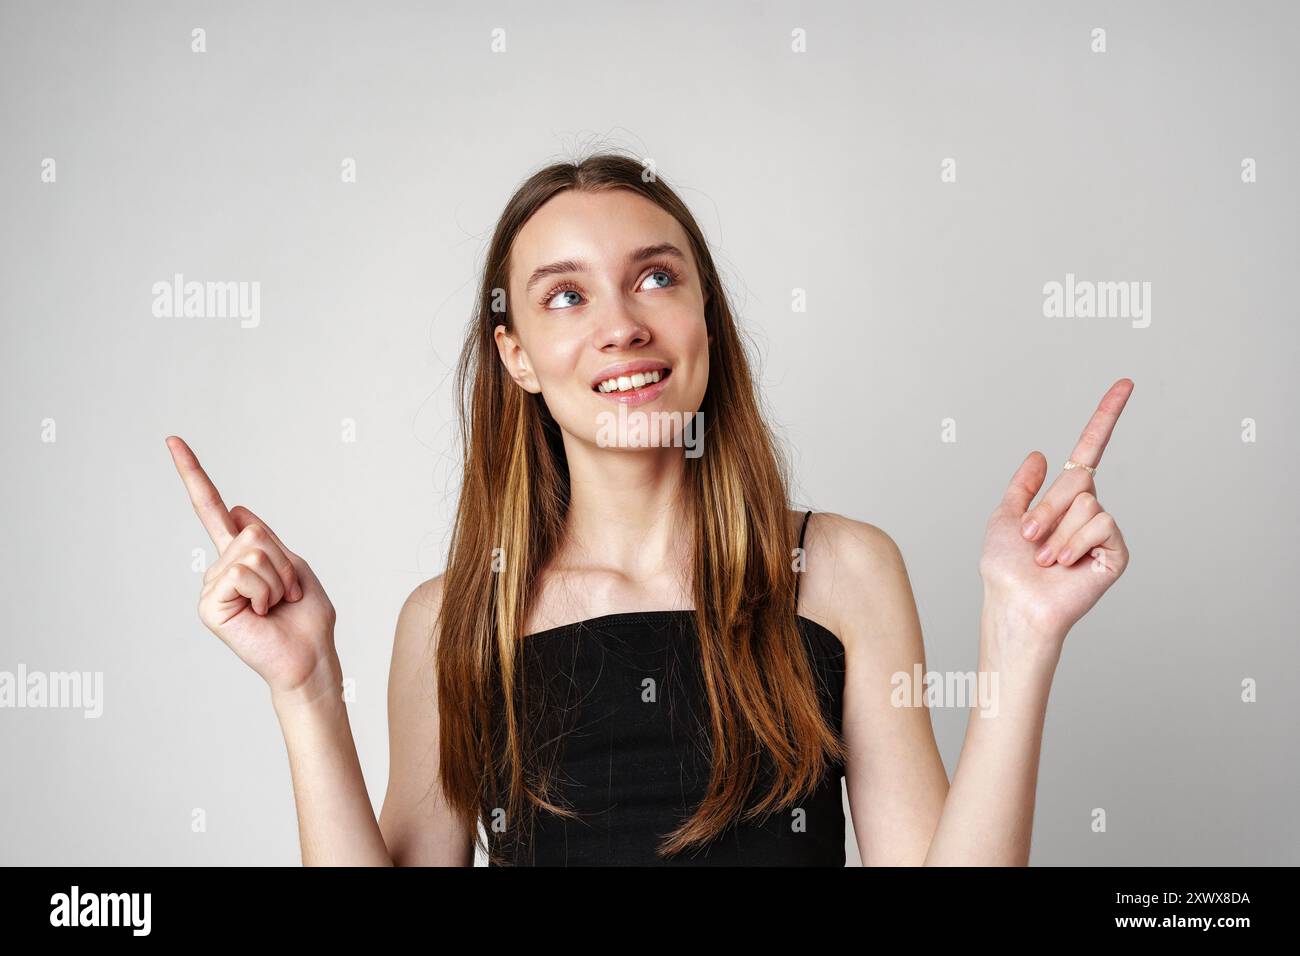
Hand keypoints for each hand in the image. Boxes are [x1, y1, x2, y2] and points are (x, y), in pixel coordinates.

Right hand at [166, 436, 338, 701]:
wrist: (310, 656)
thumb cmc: (306, 618)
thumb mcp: (296, 566)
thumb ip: (268, 539)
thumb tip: (235, 508)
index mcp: (240, 556)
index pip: (211, 508)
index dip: (193, 474)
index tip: (173, 441)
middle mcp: (220, 568)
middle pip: (251, 530)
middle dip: (282, 560)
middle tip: (286, 593)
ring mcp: (213, 586)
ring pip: (251, 551)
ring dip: (278, 578)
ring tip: (275, 605)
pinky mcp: (211, 606)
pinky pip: (243, 573)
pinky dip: (264, 591)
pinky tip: (261, 613)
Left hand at [979, 379, 1133, 641]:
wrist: (1014, 603)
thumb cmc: (1006, 569)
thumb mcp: (1004, 516)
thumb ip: (1022, 486)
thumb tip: (1038, 454)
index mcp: (1063, 499)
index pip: (1090, 449)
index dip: (1105, 416)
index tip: (1125, 383)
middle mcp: (1087, 510)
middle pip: (1078, 479)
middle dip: (1045, 508)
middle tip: (1031, 538)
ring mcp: (1103, 531)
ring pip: (1087, 501)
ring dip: (1056, 529)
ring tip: (1046, 557)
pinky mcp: (1115, 552)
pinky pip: (1101, 523)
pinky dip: (1075, 542)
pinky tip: (1066, 564)